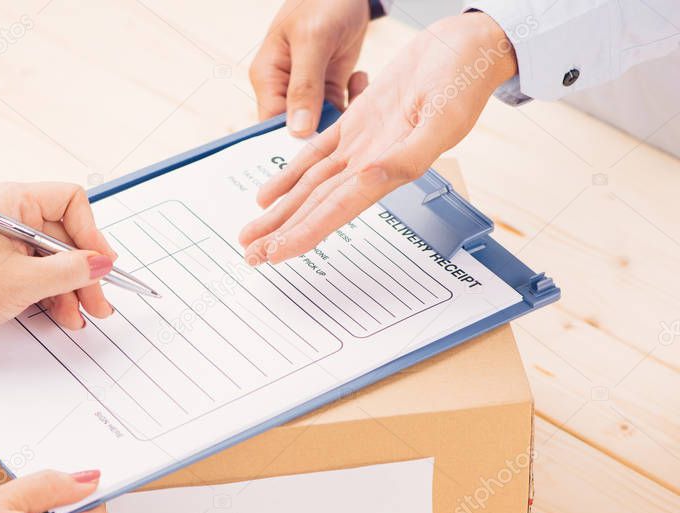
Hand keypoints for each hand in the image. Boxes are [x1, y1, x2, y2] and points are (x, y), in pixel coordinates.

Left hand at [0, 182, 116, 349]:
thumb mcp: (23, 281)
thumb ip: (70, 271)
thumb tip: (102, 263)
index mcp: (13, 202)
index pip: (71, 203)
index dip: (91, 234)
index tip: (102, 265)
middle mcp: (11, 216)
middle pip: (66, 237)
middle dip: (85, 271)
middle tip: (100, 302)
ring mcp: (5, 244)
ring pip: (54, 260)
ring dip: (71, 289)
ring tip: (83, 316)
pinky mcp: (0, 269)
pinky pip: (38, 275)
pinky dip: (52, 295)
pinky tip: (63, 316)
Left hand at [240, 12, 516, 262]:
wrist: (469, 47)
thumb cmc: (464, 80)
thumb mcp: (442, 119)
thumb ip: (408, 156)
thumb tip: (373, 179)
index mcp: (391, 170)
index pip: (337, 210)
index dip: (305, 234)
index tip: (276, 254)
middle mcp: (371, 166)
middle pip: (316, 206)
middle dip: (283, 233)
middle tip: (252, 256)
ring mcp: (361, 146)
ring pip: (310, 186)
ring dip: (280, 211)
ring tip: (252, 235)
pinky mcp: (356, 125)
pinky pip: (315, 156)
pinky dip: (290, 175)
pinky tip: (269, 194)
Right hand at [250, 0, 370, 135]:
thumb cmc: (322, 0)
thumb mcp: (313, 40)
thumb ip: (304, 86)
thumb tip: (298, 131)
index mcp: (268, 78)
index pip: (271, 125)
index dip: (292, 142)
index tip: (319, 148)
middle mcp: (284, 89)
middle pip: (298, 130)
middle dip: (323, 131)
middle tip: (350, 125)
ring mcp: (307, 90)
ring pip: (323, 124)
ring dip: (344, 116)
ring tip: (359, 91)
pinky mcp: (329, 86)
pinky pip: (340, 110)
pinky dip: (354, 102)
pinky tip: (361, 78)